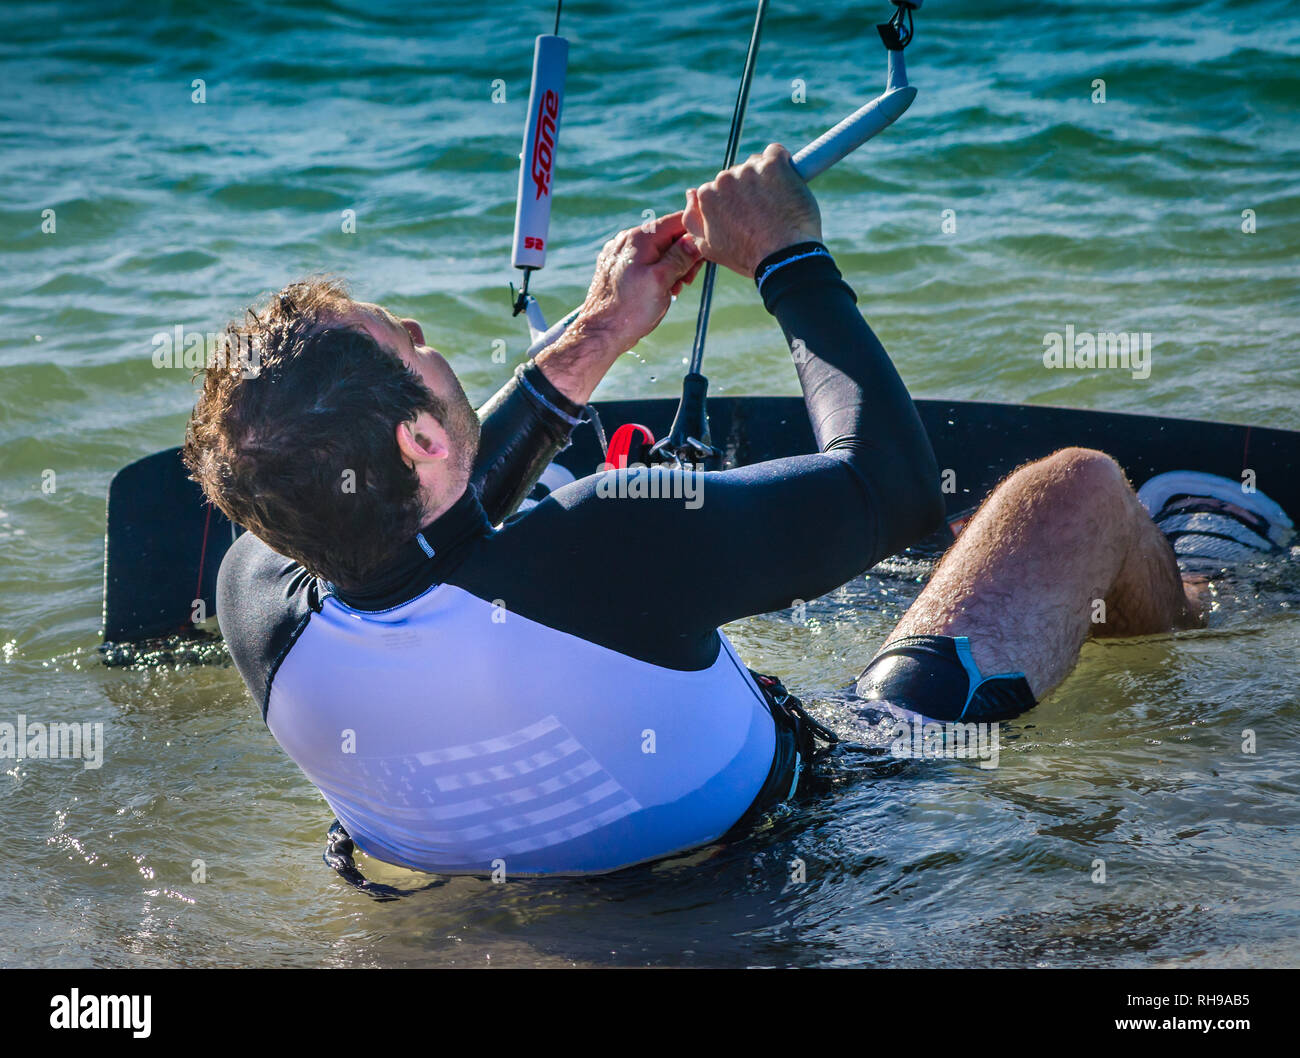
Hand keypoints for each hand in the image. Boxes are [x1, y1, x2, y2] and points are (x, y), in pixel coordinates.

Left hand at [574, 211, 703, 352]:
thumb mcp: (662, 280)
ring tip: (671, 289)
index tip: (701, 261)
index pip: (677, 221)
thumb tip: (695, 239)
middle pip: (668, 236)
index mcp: (639, 237)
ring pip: (657, 250)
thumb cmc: (630, 309)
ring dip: (671, 267)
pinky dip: (657, 273)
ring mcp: (620, 253)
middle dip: (683, 256)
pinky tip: (658, 291)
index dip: (695, 238)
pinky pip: (644, 262)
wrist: (600, 333)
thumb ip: (680, 256)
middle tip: (685, 281)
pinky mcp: (616, 267)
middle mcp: (627, 239)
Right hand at [682, 144, 821, 276]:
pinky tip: (787, 184)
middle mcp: (725, 179)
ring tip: (777, 204)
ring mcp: (750, 170)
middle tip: (764, 212)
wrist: (783, 257)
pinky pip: (776, 152)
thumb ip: (692, 219)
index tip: (747, 215)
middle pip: (737, 175)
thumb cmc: (747, 256)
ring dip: (765, 177)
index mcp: (707, 196)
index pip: (719, 188)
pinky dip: (782, 164)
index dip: (734, 201)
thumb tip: (690, 194)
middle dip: (749, 188)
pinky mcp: (774, 164)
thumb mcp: (708, 247)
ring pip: (757, 164)